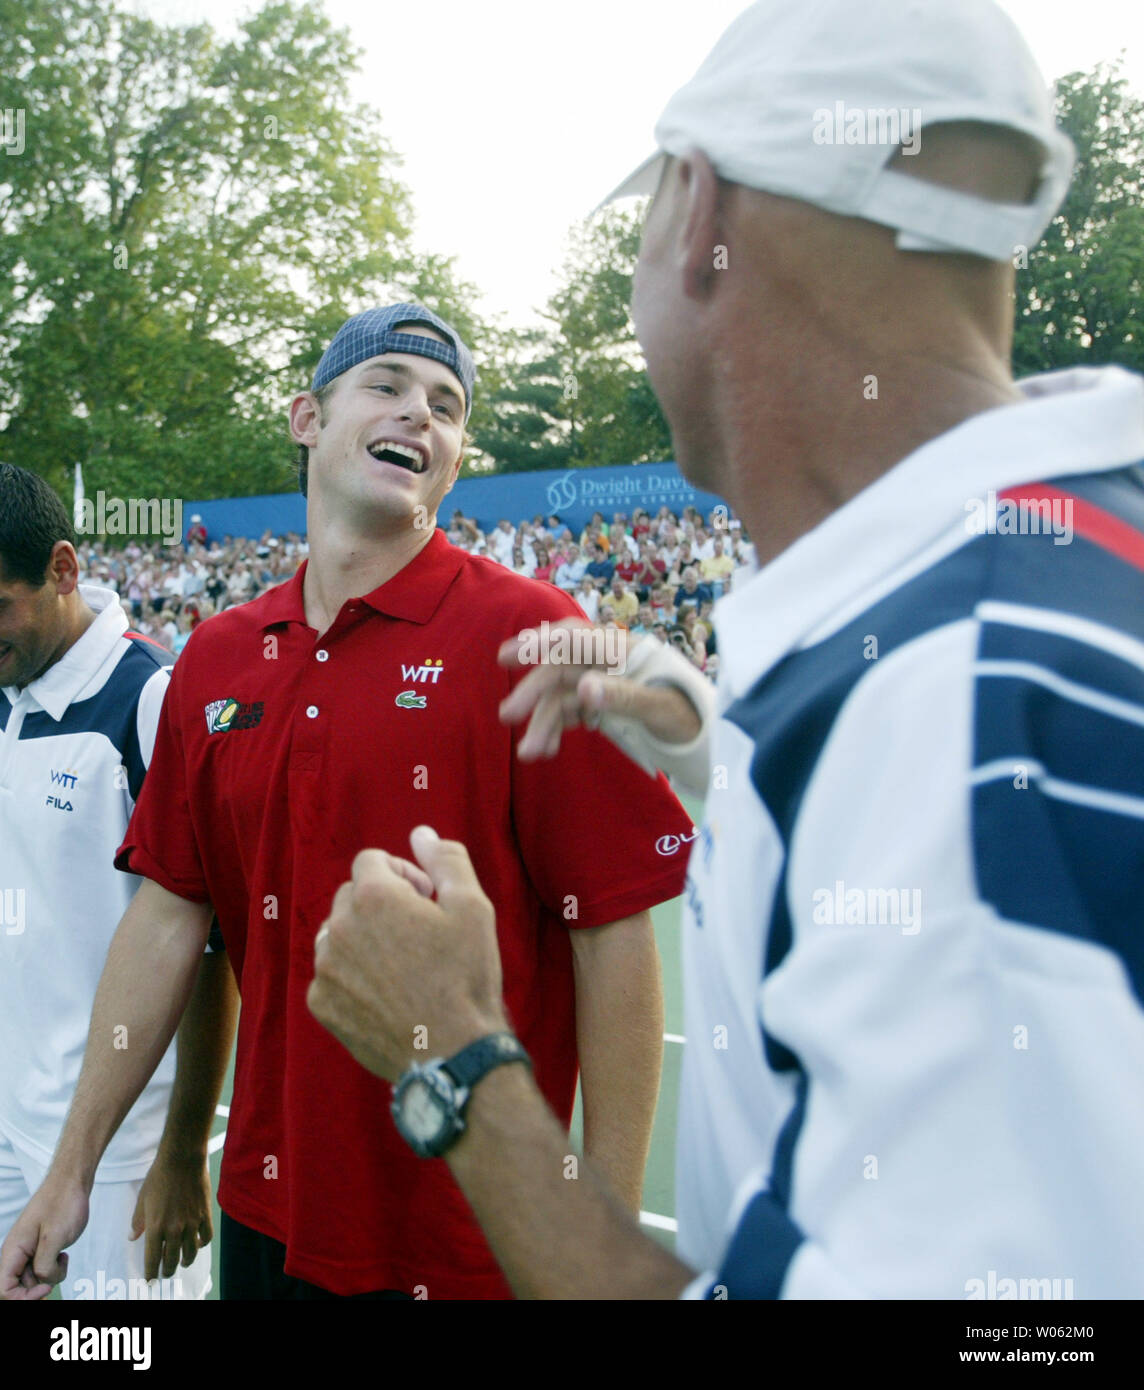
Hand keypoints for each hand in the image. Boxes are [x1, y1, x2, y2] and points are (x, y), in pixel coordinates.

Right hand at [0, 1172, 88, 1299]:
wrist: (72, 1183)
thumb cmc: (63, 1205)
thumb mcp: (55, 1238)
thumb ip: (45, 1266)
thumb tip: (43, 1282)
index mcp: (12, 1252)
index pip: (4, 1290)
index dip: (24, 1297)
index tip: (46, 1288)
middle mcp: (16, 1255)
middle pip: (19, 1289)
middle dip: (39, 1288)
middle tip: (57, 1271)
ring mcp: (27, 1253)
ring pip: (33, 1280)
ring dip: (50, 1276)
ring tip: (62, 1257)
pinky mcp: (39, 1251)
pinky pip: (43, 1270)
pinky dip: (55, 1268)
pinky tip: (63, 1255)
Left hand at [129, 1148, 211, 1280]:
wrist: (182, 1159)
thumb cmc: (159, 1177)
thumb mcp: (142, 1199)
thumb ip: (138, 1221)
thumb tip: (133, 1237)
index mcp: (155, 1227)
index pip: (153, 1260)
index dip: (151, 1273)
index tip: (150, 1280)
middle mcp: (174, 1229)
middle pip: (172, 1260)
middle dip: (167, 1271)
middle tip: (165, 1273)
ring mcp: (192, 1222)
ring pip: (190, 1253)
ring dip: (185, 1262)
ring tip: (182, 1262)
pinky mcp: (205, 1214)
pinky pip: (206, 1237)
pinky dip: (201, 1245)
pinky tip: (196, 1243)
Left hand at [307, 829, 507, 1080]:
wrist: (452, 1053)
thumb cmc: (466, 976)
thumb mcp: (473, 907)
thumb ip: (445, 860)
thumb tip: (421, 833)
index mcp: (372, 897)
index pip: (371, 860)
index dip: (402, 874)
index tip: (426, 898)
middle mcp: (338, 927)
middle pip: (350, 895)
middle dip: (380, 903)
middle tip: (417, 932)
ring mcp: (325, 969)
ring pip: (337, 934)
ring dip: (363, 937)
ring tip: (400, 964)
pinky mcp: (322, 1004)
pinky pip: (330, 973)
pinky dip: (351, 975)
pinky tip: (384, 993)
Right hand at [498, 618, 701, 759]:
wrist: (704, 735)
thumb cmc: (688, 715)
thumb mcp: (662, 709)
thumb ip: (625, 696)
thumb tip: (585, 688)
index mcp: (623, 651)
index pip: (575, 638)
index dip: (540, 642)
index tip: (506, 655)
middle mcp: (606, 663)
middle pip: (561, 670)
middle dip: (534, 692)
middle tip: (506, 716)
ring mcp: (601, 684)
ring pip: (561, 696)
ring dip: (542, 722)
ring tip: (530, 753)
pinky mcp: (598, 705)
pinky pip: (569, 713)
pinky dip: (555, 730)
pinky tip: (546, 750)